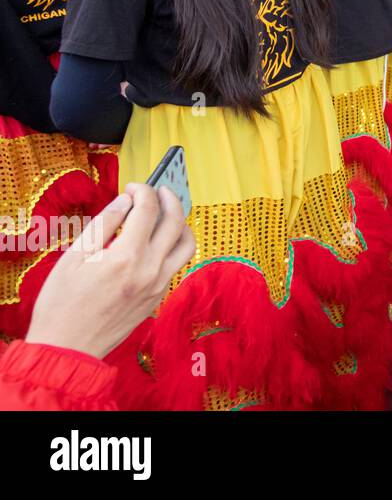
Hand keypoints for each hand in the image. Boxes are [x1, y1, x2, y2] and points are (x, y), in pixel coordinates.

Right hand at [26, 184, 194, 359]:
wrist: (68, 347)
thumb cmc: (62, 304)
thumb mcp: (74, 257)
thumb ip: (104, 223)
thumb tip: (126, 201)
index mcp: (127, 256)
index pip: (149, 209)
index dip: (143, 190)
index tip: (133, 186)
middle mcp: (150, 269)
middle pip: (176, 222)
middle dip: (170, 199)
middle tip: (158, 190)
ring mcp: (159, 285)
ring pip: (186, 245)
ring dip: (181, 223)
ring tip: (167, 212)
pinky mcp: (159, 297)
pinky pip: (177, 264)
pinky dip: (174, 245)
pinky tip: (158, 241)